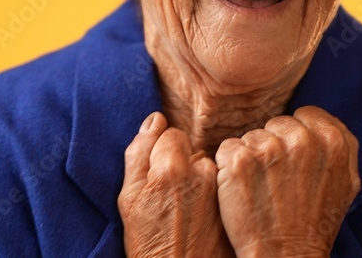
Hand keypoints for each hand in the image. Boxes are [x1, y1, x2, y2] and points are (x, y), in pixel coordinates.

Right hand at [119, 112, 233, 257]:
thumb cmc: (149, 242)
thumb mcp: (129, 199)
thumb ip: (139, 153)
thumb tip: (154, 119)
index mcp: (171, 166)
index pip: (170, 133)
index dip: (160, 153)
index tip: (157, 175)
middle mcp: (200, 171)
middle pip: (190, 148)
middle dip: (180, 162)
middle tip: (170, 194)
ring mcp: (220, 186)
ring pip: (206, 164)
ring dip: (197, 177)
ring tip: (185, 207)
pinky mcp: (233, 200)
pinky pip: (220, 182)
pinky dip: (211, 190)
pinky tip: (202, 212)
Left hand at [215, 106, 359, 257]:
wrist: (288, 256)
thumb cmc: (316, 224)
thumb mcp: (347, 182)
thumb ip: (342, 145)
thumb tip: (325, 122)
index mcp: (333, 140)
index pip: (305, 115)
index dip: (296, 137)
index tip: (293, 161)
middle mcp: (303, 140)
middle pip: (277, 124)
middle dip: (274, 146)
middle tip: (277, 180)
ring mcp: (269, 149)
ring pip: (252, 137)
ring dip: (252, 157)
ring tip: (262, 188)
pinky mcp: (239, 161)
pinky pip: (228, 148)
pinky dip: (229, 166)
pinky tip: (242, 189)